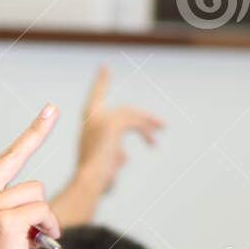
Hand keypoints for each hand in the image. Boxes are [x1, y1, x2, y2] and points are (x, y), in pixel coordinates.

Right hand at [0, 82, 60, 248]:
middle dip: (38, 130)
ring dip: (42, 214)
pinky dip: (48, 226)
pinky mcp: (6, 218)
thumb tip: (30, 190)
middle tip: (53, 108)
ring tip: (30, 238)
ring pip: (35, 189)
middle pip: (14, 154)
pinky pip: (43, 208)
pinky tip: (36, 242)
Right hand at [74, 66, 162, 194]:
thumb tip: (125, 157)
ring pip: (131, 115)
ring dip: (148, 126)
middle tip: (162, 125)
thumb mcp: (107, 166)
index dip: (101, 82)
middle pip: (124, 111)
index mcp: (87, 126)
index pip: (95, 97)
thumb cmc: (95, 181)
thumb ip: (115, 157)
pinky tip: (154, 139)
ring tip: (162, 131)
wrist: (89, 181)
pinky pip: (134, 122)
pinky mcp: (112, 123)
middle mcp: (91, 118)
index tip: (104, 66)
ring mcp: (100, 119)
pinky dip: (145, 130)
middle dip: (143, 119)